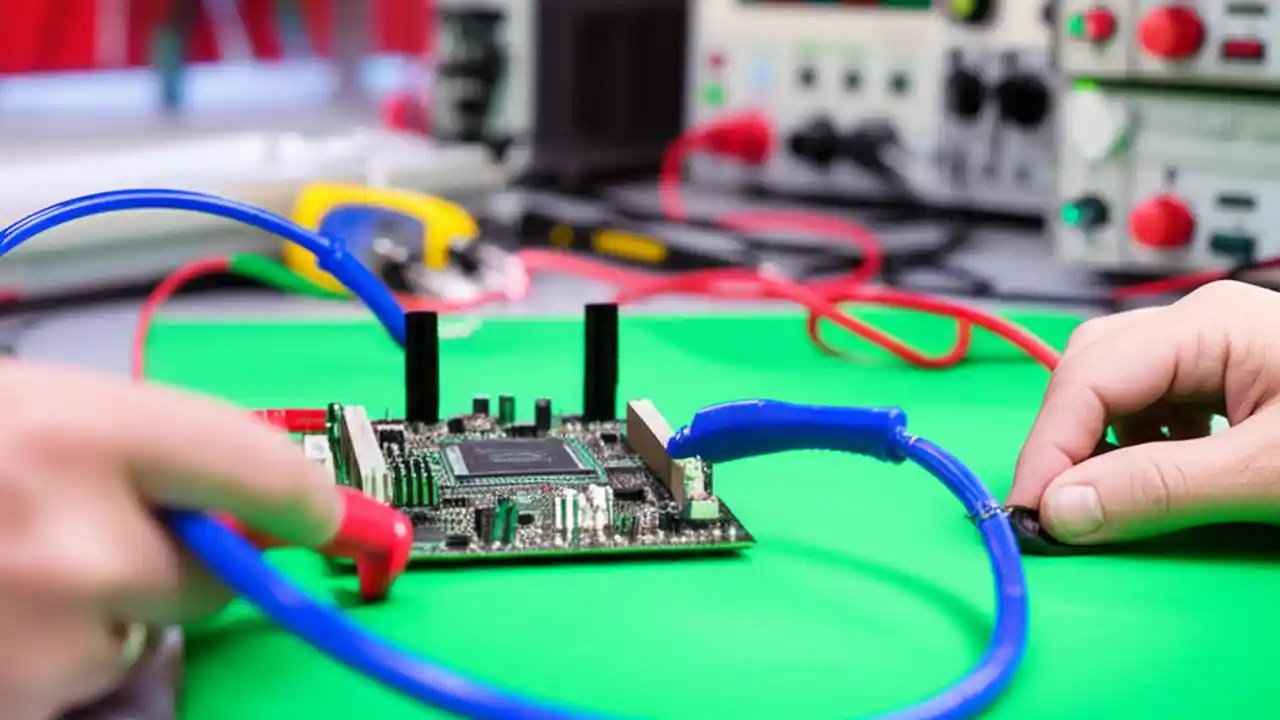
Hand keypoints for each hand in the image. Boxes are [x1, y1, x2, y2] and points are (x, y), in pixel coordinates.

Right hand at [0, 363, 339, 719]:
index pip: (264, 472)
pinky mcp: (19, 703)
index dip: (307, 500)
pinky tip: (1, 613)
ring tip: (13, 570)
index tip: (328, 516)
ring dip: (100, 617)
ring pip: (141, 638)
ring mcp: (45, 640)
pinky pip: (80, 683)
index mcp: (81, 437)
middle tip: (94, 534)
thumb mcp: (45, 405)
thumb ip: (153, 445)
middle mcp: (74, 544)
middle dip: (179, 563)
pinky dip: (49, 658)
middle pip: (213, 577)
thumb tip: (249, 492)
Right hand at [1009, 281, 1279, 544]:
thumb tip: (1060, 510)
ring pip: (1118, 389)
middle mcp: (1205, 324)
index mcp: (1212, 324)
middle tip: (1055, 510)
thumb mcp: (1266, 473)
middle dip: (1064, 440)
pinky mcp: (1232, 381)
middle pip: (1091, 371)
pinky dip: (1135, 447)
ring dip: (1098, 444)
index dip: (1048, 448)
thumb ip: (1160, 490)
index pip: (1090, 377)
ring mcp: (1219, 349)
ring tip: (1104, 500)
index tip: (1028, 513)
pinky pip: (1155, 406)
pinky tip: (1150, 482)